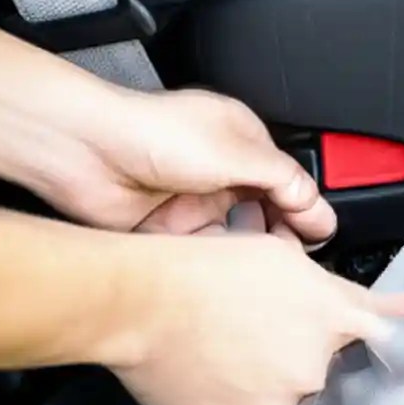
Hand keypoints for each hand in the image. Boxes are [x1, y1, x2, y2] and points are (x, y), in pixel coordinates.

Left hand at [38, 89, 334, 243]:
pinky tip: (225, 272)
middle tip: (296, 260)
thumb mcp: (237, 151)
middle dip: (281, 235)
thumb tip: (315, 203)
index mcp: (240, 140)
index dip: (304, 207)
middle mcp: (217, 169)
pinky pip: (201, 252)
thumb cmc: (150, 132)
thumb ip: (282, 178)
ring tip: (264, 270)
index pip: (286, 179)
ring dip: (247, 252)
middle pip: (263, 210)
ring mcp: (191, 199)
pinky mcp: (167, 228)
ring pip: (233, 235)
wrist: (84, 152)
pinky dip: (214, 263)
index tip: (319, 235)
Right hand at [104, 234, 403, 404]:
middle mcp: (304, 376)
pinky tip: (200, 362)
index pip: (372, 339)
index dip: (366, 336)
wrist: (141, 298)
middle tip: (253, 318)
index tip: (382, 344)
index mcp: (329, 329)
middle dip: (290, 347)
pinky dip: (217, 396)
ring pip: (268, 395)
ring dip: (254, 373)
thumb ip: (362, 294)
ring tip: (219, 337)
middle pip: (310, 369)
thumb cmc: (208, 269)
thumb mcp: (293, 260)